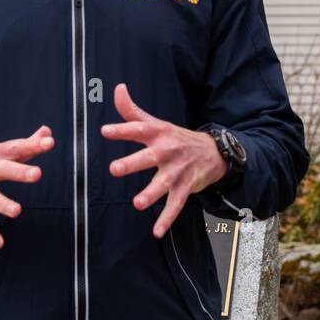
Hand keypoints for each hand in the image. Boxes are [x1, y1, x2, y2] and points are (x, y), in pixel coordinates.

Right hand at [0, 126, 52, 249]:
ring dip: (3, 204)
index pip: (16, 148)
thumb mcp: (1, 151)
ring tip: (17, 211)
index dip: (33, 145)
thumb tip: (47, 132)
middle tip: (37, 173)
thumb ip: (25, 144)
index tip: (50, 142)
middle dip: (18, 171)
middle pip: (2, 169)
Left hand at [101, 83, 226, 237]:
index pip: (138, 129)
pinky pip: (176, 204)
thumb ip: (132, 110)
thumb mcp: (156, 122)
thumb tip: (117, 88)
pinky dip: (167, 219)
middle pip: (149, 157)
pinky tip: (156, 231)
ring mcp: (177, 170)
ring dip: (151, 194)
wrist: (213, 152)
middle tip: (114, 169)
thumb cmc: (176, 137)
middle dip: (132, 163)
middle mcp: (167, 150)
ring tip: (137, 203)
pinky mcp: (186, 186)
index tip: (105, 131)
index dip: (121, 129)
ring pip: (163, 183)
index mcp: (157, 133)